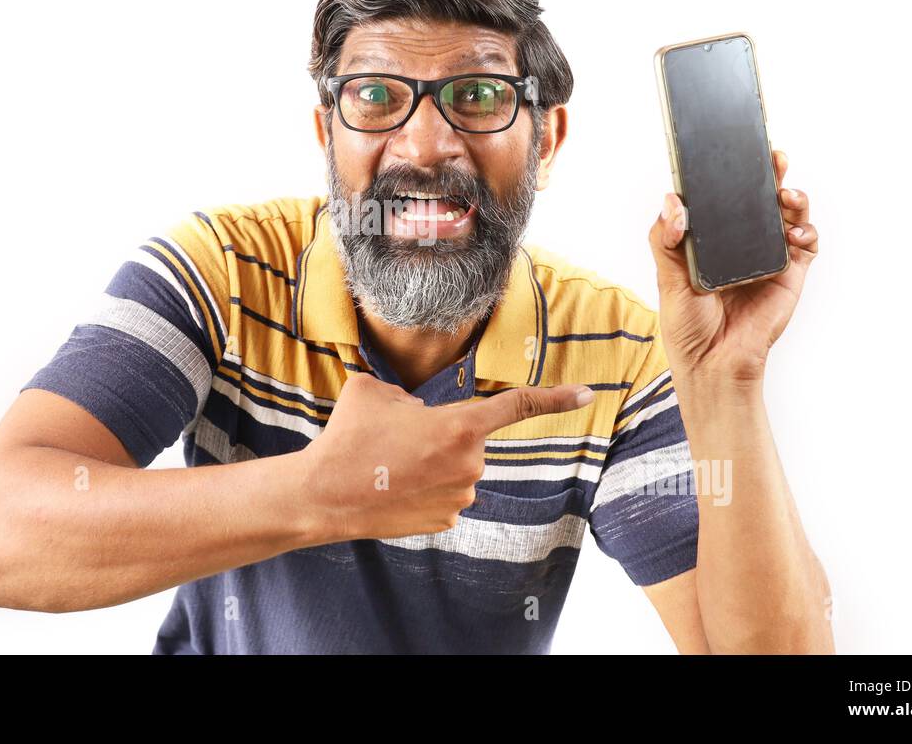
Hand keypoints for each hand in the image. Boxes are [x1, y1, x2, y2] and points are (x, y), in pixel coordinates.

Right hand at [299, 373, 593, 541]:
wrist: (324, 494)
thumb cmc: (348, 436)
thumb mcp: (372, 390)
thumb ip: (406, 394)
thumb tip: (413, 410)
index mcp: (460, 425)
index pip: (516, 406)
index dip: (555, 398)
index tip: (587, 394)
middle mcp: (471, 463)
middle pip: (465, 438)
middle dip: (438, 435)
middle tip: (395, 441)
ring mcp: (461, 495)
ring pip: (454, 466)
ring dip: (428, 462)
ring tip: (387, 465)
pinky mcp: (446, 520)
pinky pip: (444, 493)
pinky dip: (423, 488)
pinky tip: (395, 488)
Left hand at [648, 148, 818, 383]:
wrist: (713, 361)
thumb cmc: (688, 322)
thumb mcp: (668, 276)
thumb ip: (665, 238)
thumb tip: (672, 202)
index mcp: (712, 238)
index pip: (724, 198)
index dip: (732, 174)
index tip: (736, 151)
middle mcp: (741, 242)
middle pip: (761, 199)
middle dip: (771, 174)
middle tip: (774, 159)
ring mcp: (768, 255)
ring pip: (788, 215)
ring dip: (793, 199)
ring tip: (785, 196)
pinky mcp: (790, 273)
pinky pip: (806, 244)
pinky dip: (806, 230)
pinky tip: (796, 231)